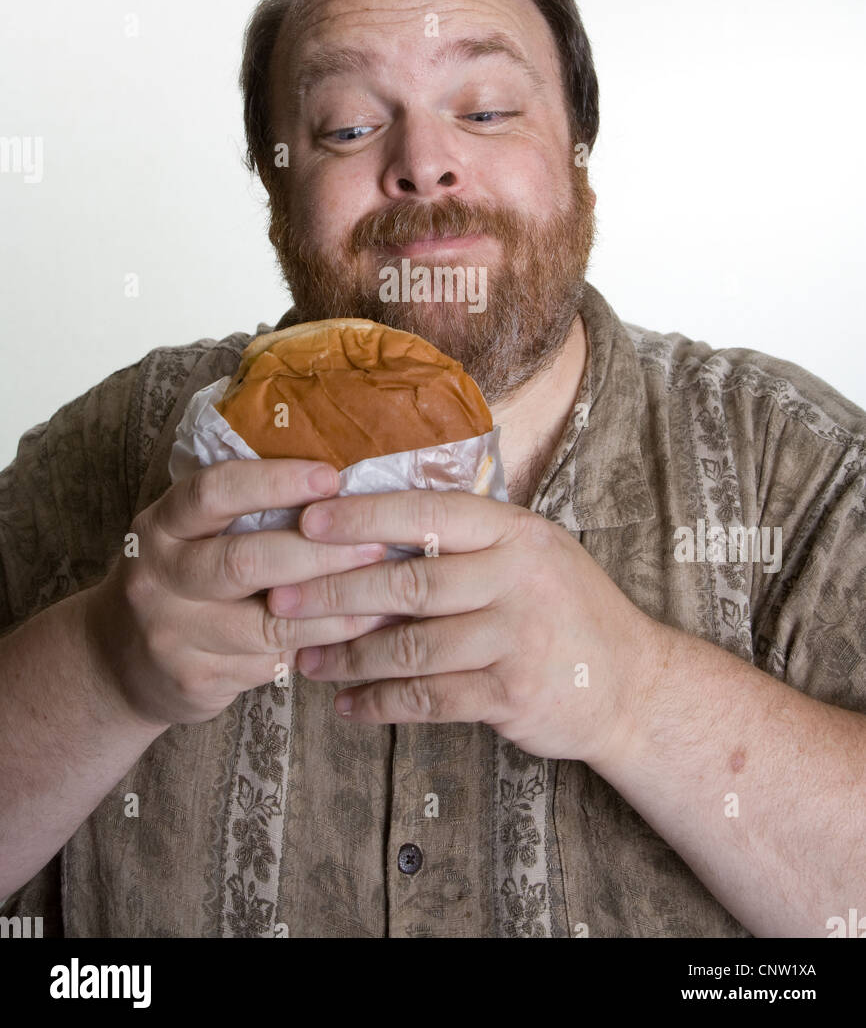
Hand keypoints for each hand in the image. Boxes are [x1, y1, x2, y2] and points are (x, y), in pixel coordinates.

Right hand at [84, 460, 393, 727]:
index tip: (331, 476)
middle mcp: (157, 576)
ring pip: (270, 622)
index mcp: (160, 525)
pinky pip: (273, 660)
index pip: (213, 492)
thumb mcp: (188, 533)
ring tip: (386, 592)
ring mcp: (172, 634)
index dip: (274, 483)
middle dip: (320, 552)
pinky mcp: (195, 680)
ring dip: (336, 608)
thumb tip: (342, 484)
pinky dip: (323, 644)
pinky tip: (360, 630)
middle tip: (377, 543)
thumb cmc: (180, 578)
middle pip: (245, 561)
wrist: (117, 662)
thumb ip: (242, 510)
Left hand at [270, 488, 659, 764]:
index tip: (308, 521)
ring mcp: (516, 638)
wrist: (634, 683)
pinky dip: (382, 702)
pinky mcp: (511, 695)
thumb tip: (373, 527)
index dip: (363, 516)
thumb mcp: (533, 552)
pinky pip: (429, 698)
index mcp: (515, 532)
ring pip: (411, 646)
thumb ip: (469, 540)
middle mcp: (517, 578)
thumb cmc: (566, 608)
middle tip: (280, 598)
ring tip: (305, 658)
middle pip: (408, 583)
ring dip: (349, 656)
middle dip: (334, 592)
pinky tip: (350, 703)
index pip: (428, 511)